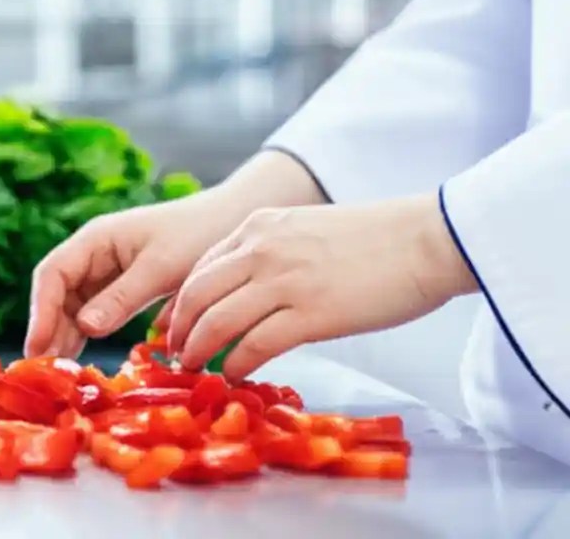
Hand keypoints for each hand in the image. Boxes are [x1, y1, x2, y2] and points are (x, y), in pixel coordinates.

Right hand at [24, 151, 326, 358]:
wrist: (231, 222)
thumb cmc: (197, 235)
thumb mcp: (160, 267)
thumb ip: (122, 297)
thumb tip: (85, 327)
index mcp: (95, 239)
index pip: (52, 274)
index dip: (41, 311)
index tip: (39, 348)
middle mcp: (93, 255)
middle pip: (57, 294)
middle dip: (48, 331)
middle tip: (44, 373)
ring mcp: (106, 272)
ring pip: (72, 307)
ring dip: (64, 338)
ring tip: (60, 375)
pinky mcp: (122, 289)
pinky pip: (95, 314)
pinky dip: (87, 336)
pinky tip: (83, 361)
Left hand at [159, 193, 477, 380]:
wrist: (427, 239)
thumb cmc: (375, 239)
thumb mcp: (304, 229)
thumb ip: (270, 251)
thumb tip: (246, 288)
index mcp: (258, 226)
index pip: (200, 267)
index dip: (180, 303)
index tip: (174, 326)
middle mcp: (262, 249)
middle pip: (196, 295)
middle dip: (178, 330)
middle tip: (174, 354)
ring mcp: (284, 281)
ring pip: (216, 321)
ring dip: (197, 351)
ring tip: (194, 369)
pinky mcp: (311, 313)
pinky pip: (255, 345)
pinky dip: (235, 364)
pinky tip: (233, 375)